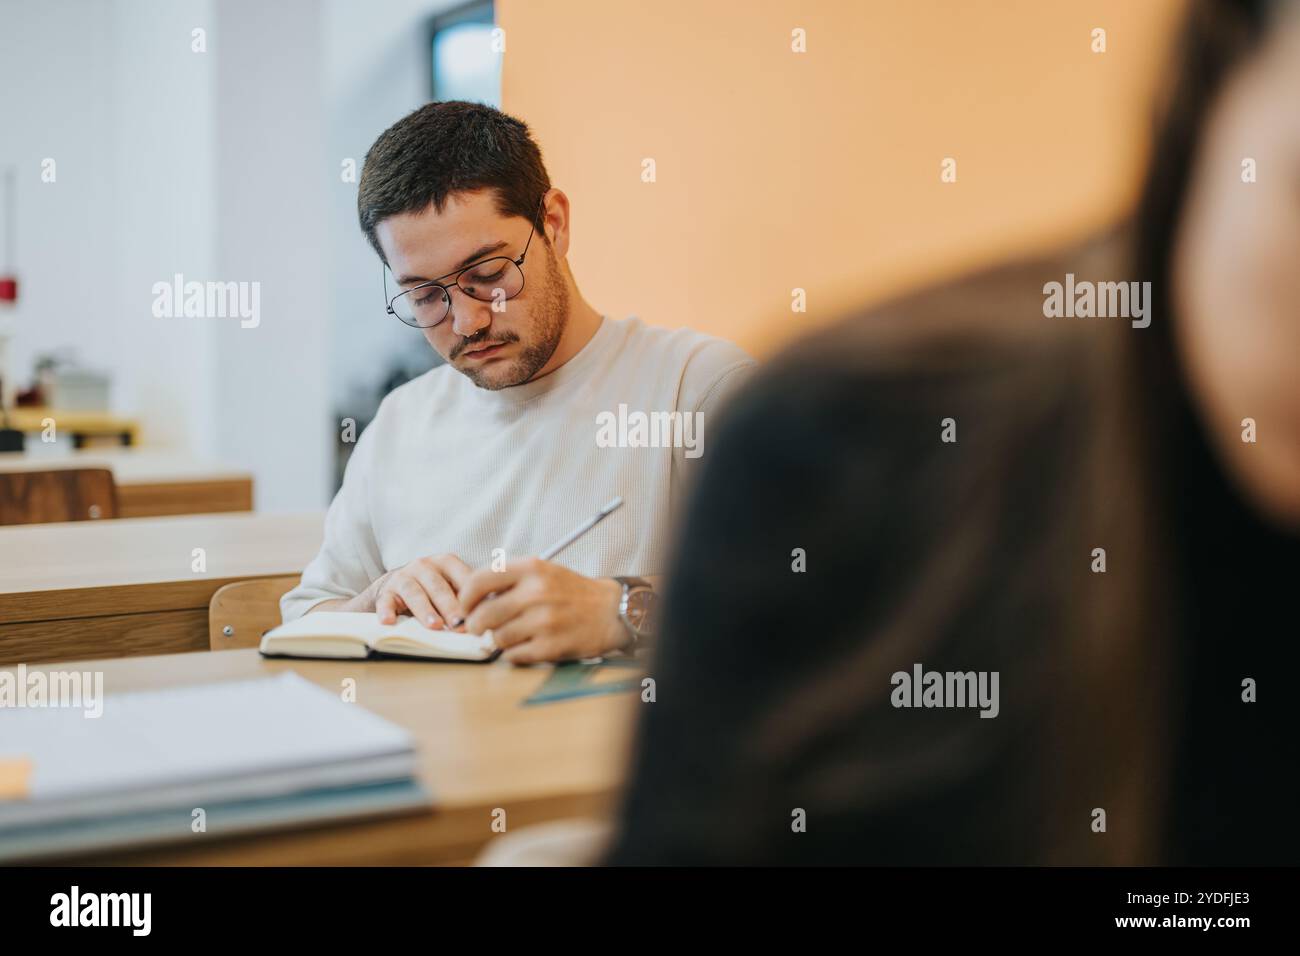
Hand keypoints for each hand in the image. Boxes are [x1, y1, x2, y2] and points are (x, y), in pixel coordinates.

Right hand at [350, 554, 473, 628]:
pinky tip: (389, 622)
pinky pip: (385, 601)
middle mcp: (424, 566)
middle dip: (451, 607)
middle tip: (461, 625)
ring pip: (415, 593)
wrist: (395, 586)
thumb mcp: (452, 585)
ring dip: (425, 610)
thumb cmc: (433, 589)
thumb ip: (470, 595)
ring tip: (434, 626)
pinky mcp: (385, 592)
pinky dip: (386, 611)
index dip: (472, 596)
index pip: (462, 577)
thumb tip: (495, 613)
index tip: (480, 615)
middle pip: (439, 586)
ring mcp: (403, 577)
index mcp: (446, 562)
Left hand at [458, 558, 627, 664]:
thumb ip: (508, 579)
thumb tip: (469, 598)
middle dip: (476, 625)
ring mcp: (544, 621)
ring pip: (497, 637)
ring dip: (499, 639)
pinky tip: (526, 644)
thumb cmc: (570, 592)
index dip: (465, 597)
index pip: (480, 579)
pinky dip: (514, 653)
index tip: (466, 606)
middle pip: (483, 614)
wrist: (609, 611)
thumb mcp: (542, 571)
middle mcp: (537, 592)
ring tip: (513, 633)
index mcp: (532, 568)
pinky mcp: (550, 646)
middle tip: (480, 627)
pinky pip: (513, 655)